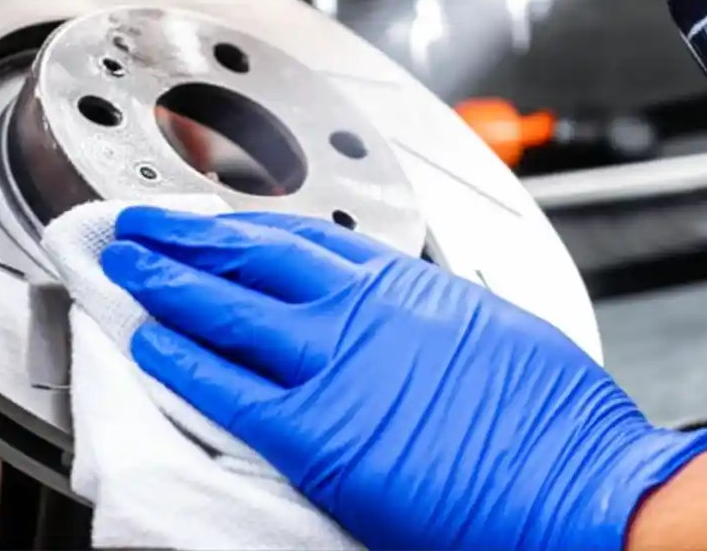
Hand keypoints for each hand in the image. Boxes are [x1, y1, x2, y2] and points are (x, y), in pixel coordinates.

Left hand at [101, 207, 706, 549]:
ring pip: (226, 308)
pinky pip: (225, 388)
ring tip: (125, 267)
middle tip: (139, 224)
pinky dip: (179, 362)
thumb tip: (405, 316)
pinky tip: (148, 346)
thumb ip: (430, 316)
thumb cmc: (557, 422)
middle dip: (186, 237)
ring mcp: (334, 367)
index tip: (212, 219)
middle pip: (250, 256)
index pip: (304, 237)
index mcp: (408, 284)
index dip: (245, 226)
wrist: (582, 487)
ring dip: (166, 283)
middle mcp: (362, 310)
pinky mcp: (316, 434)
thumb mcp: (495, 333)